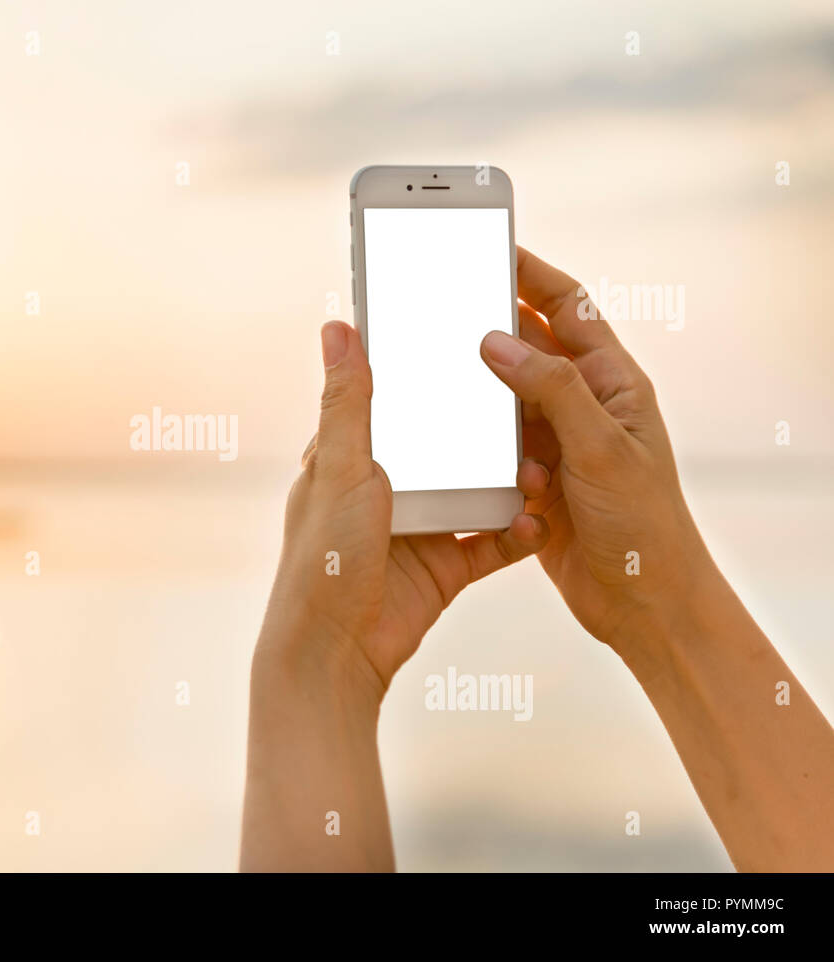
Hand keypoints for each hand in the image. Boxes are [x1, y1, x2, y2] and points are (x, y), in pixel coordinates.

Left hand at [256, 320, 548, 700]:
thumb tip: (337, 326)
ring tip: (545, 463)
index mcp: (349, 460)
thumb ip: (348, 401)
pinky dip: (518, 532)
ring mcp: (418, 529)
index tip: (469, 344)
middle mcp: (385, 490)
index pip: (389, 402)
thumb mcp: (340, 468)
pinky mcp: (445, 568)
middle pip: (444, 445)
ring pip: (476, 490)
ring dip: (511, 479)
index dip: (423, 374)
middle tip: (529, 398)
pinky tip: (542, 521)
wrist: (337, 654)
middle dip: (484, 427)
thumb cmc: (325, 560)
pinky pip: (492, 543)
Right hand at [479, 247, 714, 654]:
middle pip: (527, 350)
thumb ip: (552, 389)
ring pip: (503, 401)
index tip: (493, 250)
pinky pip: (494, 449)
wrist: (643, 603)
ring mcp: (556, 443)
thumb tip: (497, 340)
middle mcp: (583, 407)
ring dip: (480, 400)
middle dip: (489, 332)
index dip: (534, 276)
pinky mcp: (533, 481)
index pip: (570, 309)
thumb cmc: (644, 524)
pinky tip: (461, 451)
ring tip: (442, 384)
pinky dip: (479, 448)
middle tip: (441, 312)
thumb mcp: (601, 448)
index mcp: (612, 384)